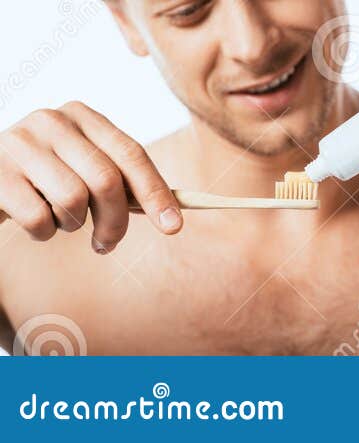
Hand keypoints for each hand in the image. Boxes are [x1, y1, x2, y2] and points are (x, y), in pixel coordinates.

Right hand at [0, 102, 182, 252]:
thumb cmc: (43, 178)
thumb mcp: (81, 167)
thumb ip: (119, 182)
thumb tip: (171, 216)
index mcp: (82, 116)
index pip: (132, 154)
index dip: (156, 193)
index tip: (173, 227)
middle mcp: (51, 121)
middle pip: (107, 181)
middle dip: (116, 222)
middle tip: (107, 244)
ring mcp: (19, 143)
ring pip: (73, 200)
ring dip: (72, 224)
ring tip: (59, 219)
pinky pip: (38, 217)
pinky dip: (43, 232)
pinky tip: (34, 222)